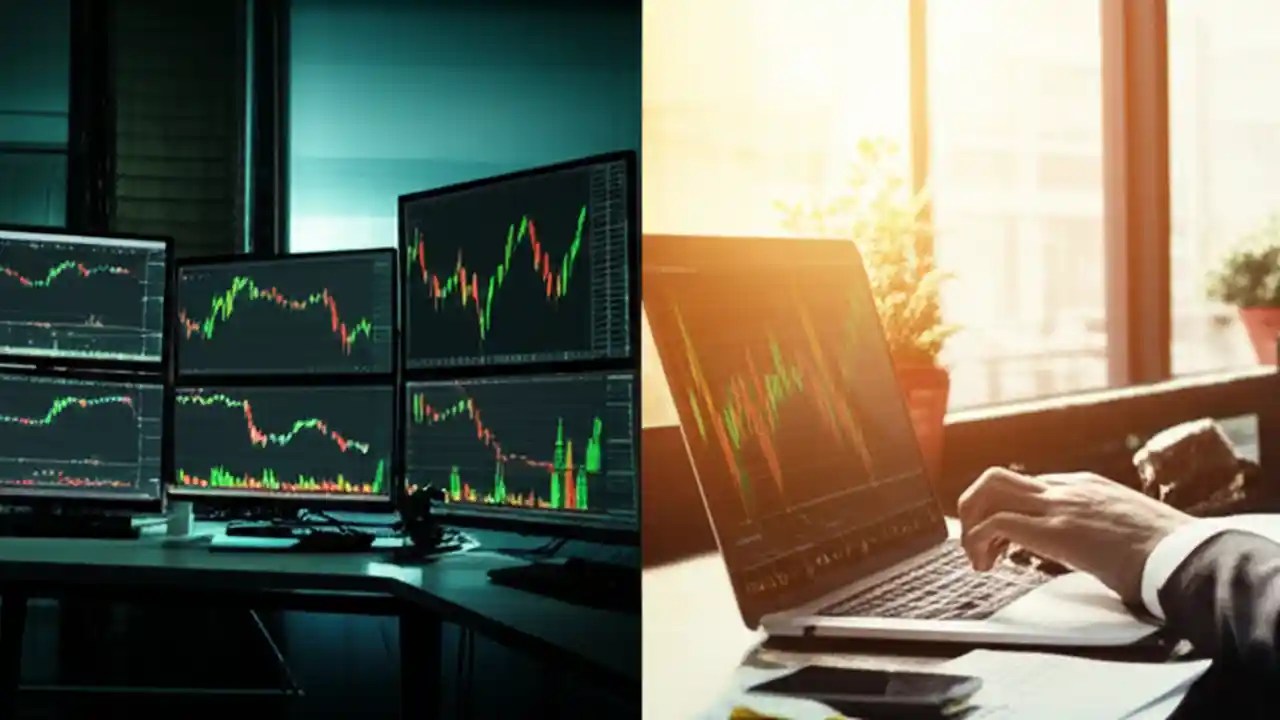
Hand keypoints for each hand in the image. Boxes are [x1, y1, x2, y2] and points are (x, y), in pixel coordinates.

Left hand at [957, 468, 1193, 603]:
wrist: (1186, 556)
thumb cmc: (1166, 552)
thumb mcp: (1127, 527)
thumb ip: (1103, 527)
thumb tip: (1093, 550)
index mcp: (1084, 485)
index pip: (1026, 486)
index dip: (1004, 512)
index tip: (1002, 543)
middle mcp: (1067, 488)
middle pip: (996, 478)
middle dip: (973, 506)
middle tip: (975, 541)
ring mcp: (1060, 506)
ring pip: (989, 490)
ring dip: (970, 522)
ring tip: (976, 556)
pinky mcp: (1057, 532)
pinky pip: (997, 524)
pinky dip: (979, 543)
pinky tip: (987, 567)